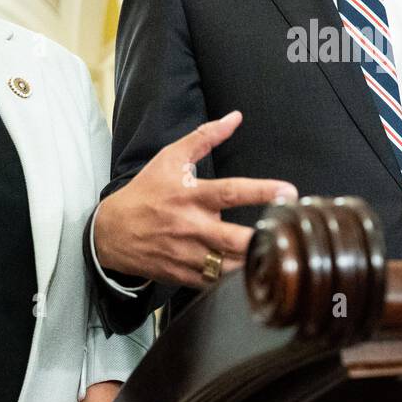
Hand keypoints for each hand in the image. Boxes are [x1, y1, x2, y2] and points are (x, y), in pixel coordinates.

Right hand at [94, 111, 297, 286]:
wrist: (110, 233)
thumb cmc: (145, 192)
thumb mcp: (170, 158)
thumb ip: (205, 137)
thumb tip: (235, 117)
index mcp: (191, 196)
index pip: (231, 192)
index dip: (262, 191)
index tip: (289, 191)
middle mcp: (191, 227)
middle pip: (234, 239)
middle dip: (263, 240)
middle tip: (290, 235)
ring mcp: (188, 255)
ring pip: (229, 267)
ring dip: (256, 263)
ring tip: (281, 256)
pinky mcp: (184, 276)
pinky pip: (216, 284)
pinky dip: (236, 280)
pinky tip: (256, 273)